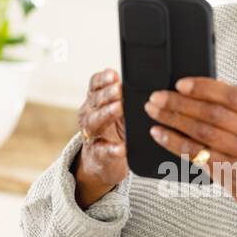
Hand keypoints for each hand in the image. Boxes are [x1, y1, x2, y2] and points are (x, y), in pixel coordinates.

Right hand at [74, 69, 126, 208]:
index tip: (113, 74)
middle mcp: (89, 115)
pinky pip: (103, 151)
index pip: (94, 85)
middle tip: (119, 89)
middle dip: (107, 94)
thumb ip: (124, 96)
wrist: (101, 162)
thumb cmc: (114, 131)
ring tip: (119, 109)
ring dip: (107, 114)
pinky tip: (122, 148)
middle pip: (95, 101)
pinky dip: (113, 150)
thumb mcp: (119, 111)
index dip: (102, 79)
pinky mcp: (98, 155)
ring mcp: (91, 135)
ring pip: (94, 122)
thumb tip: (146, 78)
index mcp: (94, 101)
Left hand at [144, 76, 236, 236]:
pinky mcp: (231, 173)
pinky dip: (175, 143)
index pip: (231, 95)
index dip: (203, 87)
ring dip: (173, 120)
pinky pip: (197, 154)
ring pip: (201, 133)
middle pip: (211, 113)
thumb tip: (205, 86)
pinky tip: (161, 135)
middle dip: (179, 103)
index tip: (180, 83)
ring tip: (154, 112)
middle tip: (157, 97)